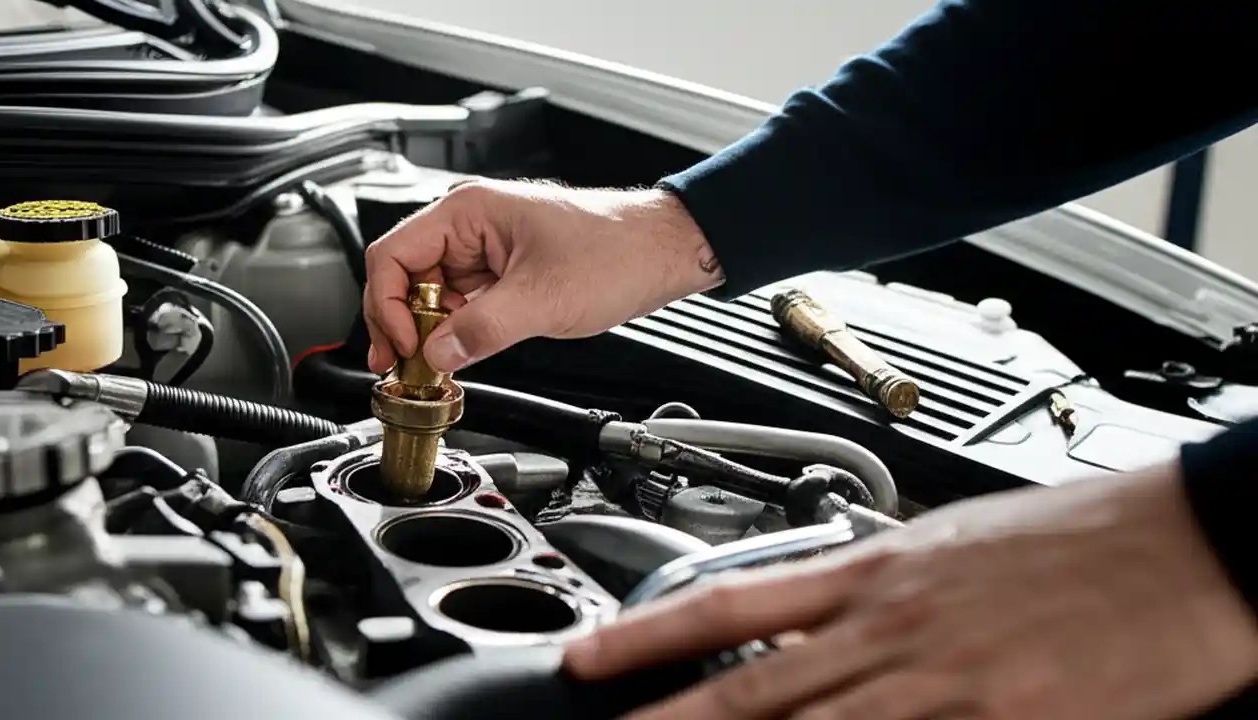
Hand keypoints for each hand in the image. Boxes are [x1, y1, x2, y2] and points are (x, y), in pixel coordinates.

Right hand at [362, 179, 722, 373]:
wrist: (660, 252)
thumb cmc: (617, 250)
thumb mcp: (544, 298)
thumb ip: (483, 329)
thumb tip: (439, 356)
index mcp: (469, 211)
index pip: (393, 256)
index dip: (387, 306)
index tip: (404, 346)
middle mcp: (470, 226)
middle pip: (405, 278)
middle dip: (401, 325)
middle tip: (404, 368)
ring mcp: (485, 251)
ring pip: (432, 297)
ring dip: (428, 334)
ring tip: (430, 370)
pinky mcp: (502, 275)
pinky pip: (461, 306)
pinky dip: (454, 334)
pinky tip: (456, 358)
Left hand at [564, 464, 1257, 719]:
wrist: (1188, 541)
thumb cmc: (1076, 535)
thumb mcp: (950, 544)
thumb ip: (876, 585)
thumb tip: (819, 615)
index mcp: (876, 568)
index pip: (728, 600)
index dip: (644, 635)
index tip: (586, 658)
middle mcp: (891, 625)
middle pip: (750, 685)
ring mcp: (944, 685)